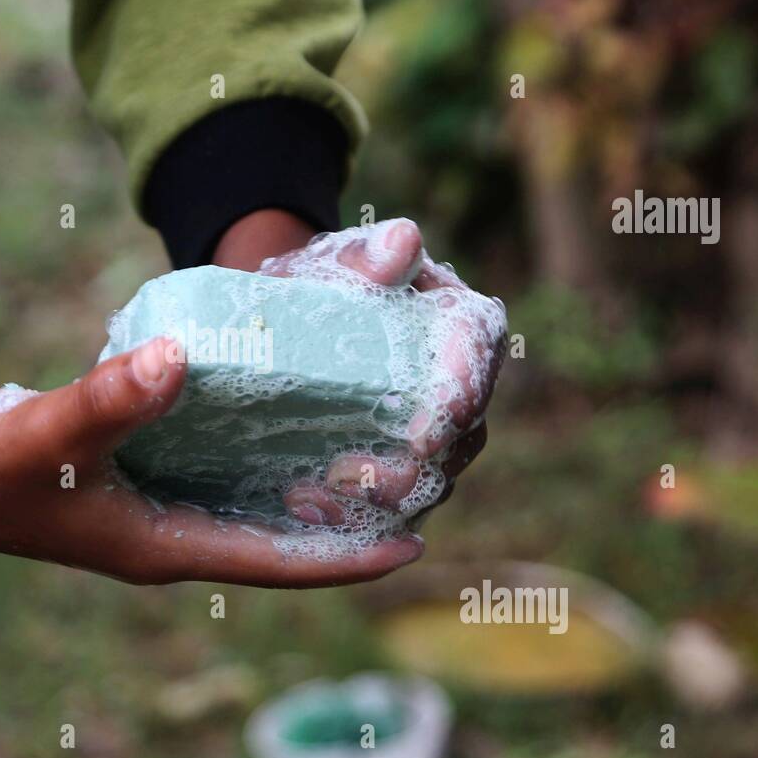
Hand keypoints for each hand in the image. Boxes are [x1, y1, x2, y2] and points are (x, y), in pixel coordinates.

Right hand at [0, 338, 422, 587]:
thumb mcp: (41, 437)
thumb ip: (105, 402)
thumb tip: (175, 358)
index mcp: (157, 544)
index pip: (269, 561)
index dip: (342, 556)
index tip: (414, 540)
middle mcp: (164, 528)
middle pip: (272, 531)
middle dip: (338, 515)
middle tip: (412, 478)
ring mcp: (149, 499)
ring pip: (246, 494)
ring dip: (301, 478)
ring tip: (366, 441)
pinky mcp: (133, 465)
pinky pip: (213, 457)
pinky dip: (254, 439)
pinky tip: (281, 400)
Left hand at [213, 210, 505, 526]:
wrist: (278, 334)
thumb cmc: (311, 290)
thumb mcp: (324, 267)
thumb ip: (361, 256)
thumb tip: (404, 241)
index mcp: (452, 315)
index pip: (480, 342)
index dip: (462, 388)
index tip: (424, 432)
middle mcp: (457, 380)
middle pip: (466, 428)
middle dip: (417, 463)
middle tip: (355, 475)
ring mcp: (434, 433)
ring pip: (437, 477)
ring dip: (383, 497)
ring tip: (319, 496)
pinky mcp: (401, 473)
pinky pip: (398, 507)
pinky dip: (357, 515)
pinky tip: (304, 509)